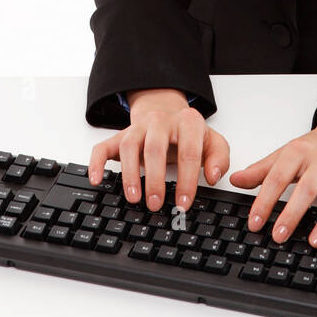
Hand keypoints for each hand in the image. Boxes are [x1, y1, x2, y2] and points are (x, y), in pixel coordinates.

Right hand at [88, 88, 229, 212]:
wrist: (167, 112)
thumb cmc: (189, 135)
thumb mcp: (213, 142)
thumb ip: (219, 158)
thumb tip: (212, 176)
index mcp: (187, 122)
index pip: (188, 151)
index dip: (186, 179)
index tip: (183, 203)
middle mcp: (160, 121)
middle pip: (155, 148)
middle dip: (154, 179)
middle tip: (155, 204)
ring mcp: (137, 127)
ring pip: (128, 146)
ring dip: (129, 173)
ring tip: (133, 198)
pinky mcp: (119, 135)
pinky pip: (103, 146)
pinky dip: (97, 163)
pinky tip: (97, 180)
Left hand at [228, 99, 316, 247]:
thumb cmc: (314, 147)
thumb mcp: (285, 154)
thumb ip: (261, 170)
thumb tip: (235, 180)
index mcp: (299, 154)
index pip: (278, 178)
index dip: (264, 201)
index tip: (254, 223)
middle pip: (307, 188)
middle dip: (292, 213)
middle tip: (278, 235)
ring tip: (314, 241)